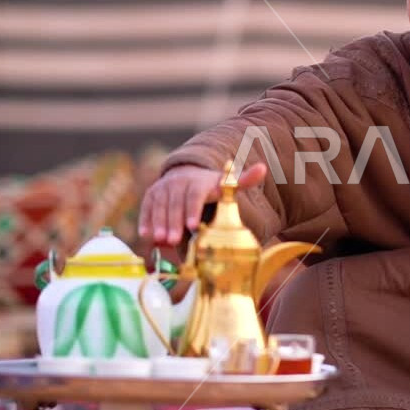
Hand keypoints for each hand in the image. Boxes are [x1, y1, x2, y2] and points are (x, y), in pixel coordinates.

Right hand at [137, 162, 267, 244]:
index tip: (192, 226)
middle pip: (175, 203)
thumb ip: (243, 180)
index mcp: (198, 182)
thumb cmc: (210, 187)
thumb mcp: (226, 183)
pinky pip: (146, 208)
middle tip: (172, 240)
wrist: (188, 177)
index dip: (192, 210)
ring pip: (159, 206)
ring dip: (158, 223)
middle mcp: (178, 183)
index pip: (195, 196)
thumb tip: (263, 168)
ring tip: (160, 240)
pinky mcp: (151, 195)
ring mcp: (163, 188)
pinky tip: (145, 235)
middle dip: (173, 222)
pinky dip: (145, 220)